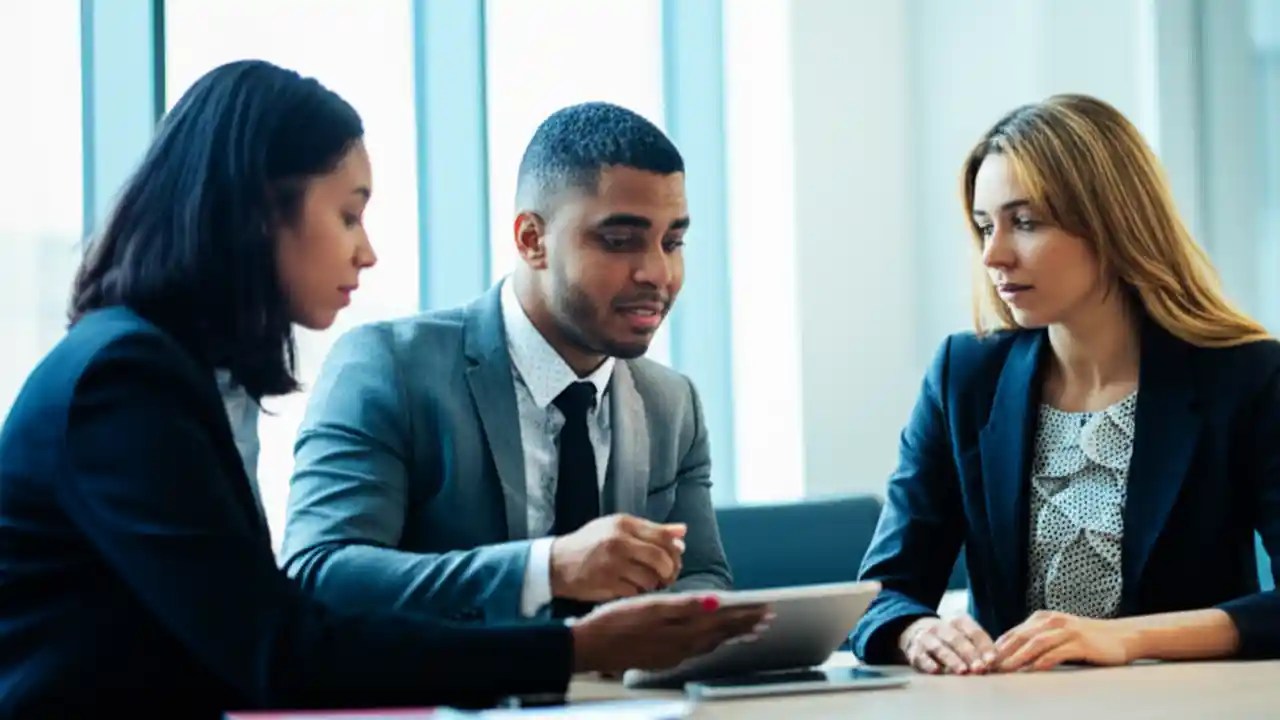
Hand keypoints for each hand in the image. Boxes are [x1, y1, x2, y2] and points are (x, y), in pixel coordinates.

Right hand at [550, 514, 685, 601]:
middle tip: (667, 576)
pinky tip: (634, 590)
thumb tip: (682, 532)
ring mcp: (612, 564)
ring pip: (651, 579)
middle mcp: (618, 541)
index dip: (675, 551)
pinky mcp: (607, 584)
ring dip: (655, 585)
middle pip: (661, 558)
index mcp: (624, 524)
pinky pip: (636, 593)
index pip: (663, 536)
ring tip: (649, 584)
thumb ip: (651, 530)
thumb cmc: (590, 544)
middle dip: (670, 571)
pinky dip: (639, 594)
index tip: (674, 559)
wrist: (557, 563)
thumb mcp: (617, 528)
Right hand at [570, 595, 770, 672]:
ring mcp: (672, 656)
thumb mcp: (649, 606)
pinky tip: (712, 640)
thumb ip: (684, 605)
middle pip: (721, 634)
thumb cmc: (614, 622)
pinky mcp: (663, 659)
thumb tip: (714, 602)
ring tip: (749, 630)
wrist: (589, 647)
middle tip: (766, 618)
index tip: (765, 606)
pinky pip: (697, 650)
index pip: (722, 620)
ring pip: (711, 644)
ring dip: (732, 635)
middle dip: (745, 625)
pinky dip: (712, 642)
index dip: (745, 612)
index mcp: (681, 631)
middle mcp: (681, 647)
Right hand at [898, 615, 996, 674]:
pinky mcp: (914, 651)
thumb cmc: (949, 637)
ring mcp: (926, 638)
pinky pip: (920, 656)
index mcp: (957, 620)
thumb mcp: (964, 633)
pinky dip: (928, 663)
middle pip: (956, 639)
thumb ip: (980, 645)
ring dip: (952, 659)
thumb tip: (996, 662)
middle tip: (980, 668)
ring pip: (939, 647)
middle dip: (969, 654)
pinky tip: (936, 670)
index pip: (973, 631)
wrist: (914, 629)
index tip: (993, 660)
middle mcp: (940, 626)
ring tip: (962, 671)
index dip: (984, 645)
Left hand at [993, 610, 1133, 672]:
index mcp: (1043, 618)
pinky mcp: (1080, 643)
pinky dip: (1042, 661)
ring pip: (1035, 644)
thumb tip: (1011, 655)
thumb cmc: (1087, 640)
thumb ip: (1038, 640)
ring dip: (1017, 657)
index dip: (998, 647)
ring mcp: (1067, 631)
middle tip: (989, 667)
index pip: (1014, 633)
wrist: (1122, 637)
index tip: (985, 661)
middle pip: (1021, 637)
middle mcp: (1053, 621)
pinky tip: (1032, 670)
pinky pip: (1057, 653)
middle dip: (1002, 653)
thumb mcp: (1059, 634)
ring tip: (1005, 670)